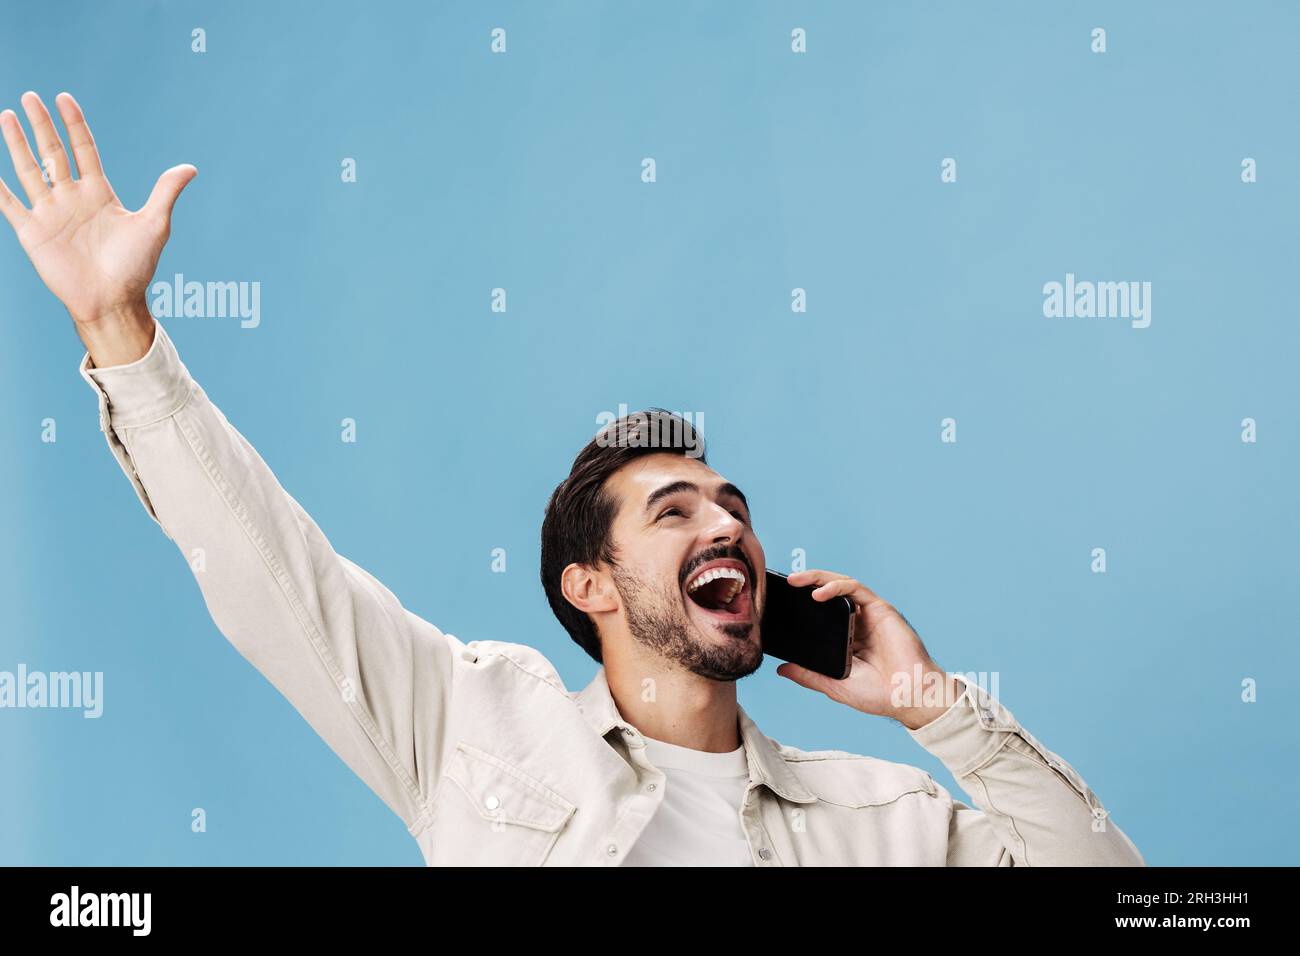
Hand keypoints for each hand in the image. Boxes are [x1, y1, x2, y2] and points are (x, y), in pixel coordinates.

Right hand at [0, 91, 194, 362]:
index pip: (84, 149)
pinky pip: (9, 203)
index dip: (74, 124)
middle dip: (42, 126)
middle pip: (53, 153)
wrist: (112, 301)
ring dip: (17, 143)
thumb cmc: (136, 267)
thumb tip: (191, 168)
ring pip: (29, 170)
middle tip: (31, 96)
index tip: (64, 98)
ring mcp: (51, 213)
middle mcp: (72, 198)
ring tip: (7, 115)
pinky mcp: (32, 232)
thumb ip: (165, 193)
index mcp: (100, 193)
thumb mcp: (154, 225)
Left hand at [774, 569, 962, 729]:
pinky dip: (836, 587)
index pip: (822, 613)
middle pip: (829, 594)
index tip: (779, 601)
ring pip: (841, 585)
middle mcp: (858, 622)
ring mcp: (869, 615)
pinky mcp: (881, 609)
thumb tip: (782, 668)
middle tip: (785, 582)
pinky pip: (856, 589)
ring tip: (795, 581)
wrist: (909, 697)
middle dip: (806, 583)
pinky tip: (819, 593)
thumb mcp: (834, 685)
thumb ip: (809, 674)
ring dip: (817, 578)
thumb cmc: (879, 694)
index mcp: (847, 639)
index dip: (802, 604)